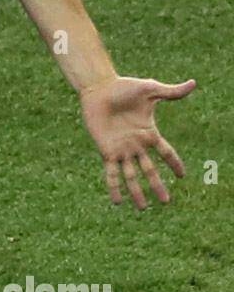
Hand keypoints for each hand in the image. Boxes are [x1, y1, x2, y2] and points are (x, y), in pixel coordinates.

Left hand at [80, 75, 195, 208]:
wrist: (99, 89)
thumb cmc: (124, 87)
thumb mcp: (150, 90)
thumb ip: (171, 92)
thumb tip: (193, 83)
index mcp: (149, 133)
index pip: (166, 153)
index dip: (174, 163)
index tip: (182, 175)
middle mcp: (136, 145)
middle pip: (150, 170)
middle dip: (157, 185)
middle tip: (166, 201)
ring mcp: (122, 150)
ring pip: (131, 176)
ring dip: (136, 192)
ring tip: (142, 208)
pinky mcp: (107, 151)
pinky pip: (111, 173)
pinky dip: (114, 187)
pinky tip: (117, 202)